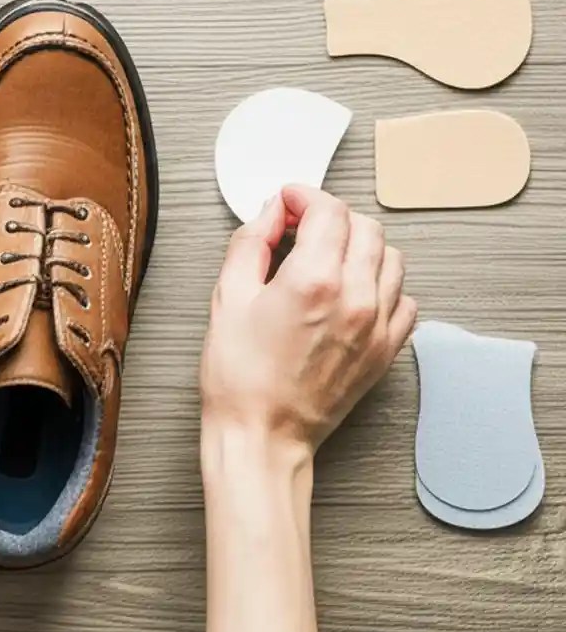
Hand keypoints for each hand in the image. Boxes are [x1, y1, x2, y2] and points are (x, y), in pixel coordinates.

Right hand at [200, 185, 416, 451]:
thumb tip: (270, 212)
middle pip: (364, 227)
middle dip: (331, 217)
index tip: (287, 202)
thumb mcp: (227, 297)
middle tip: (301, 226)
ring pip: (390, 258)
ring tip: (328, 257)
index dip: (304, 197)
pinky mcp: (385, 350)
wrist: (262, 435)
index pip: (327, 210)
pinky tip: (352, 292)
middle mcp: (354, 297)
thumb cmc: (239, 377)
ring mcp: (376, 325)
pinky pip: (403, 299)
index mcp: (313, 280)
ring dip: (360, 246)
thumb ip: (250, 243)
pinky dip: (382, 285)